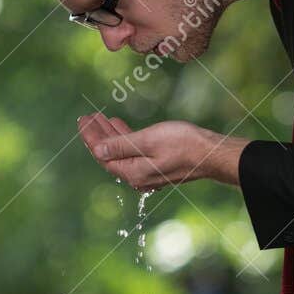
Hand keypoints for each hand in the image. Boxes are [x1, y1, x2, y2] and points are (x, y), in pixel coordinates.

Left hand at [77, 112, 249, 189]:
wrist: (211, 154)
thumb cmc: (183, 144)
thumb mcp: (147, 140)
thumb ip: (120, 146)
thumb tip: (98, 151)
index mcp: (132, 172)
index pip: (102, 154)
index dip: (90, 136)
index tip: (82, 119)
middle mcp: (137, 177)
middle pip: (109, 155)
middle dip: (97, 134)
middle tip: (88, 116)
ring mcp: (148, 173)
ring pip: (121, 153)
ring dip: (111, 135)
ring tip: (101, 119)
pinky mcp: (157, 167)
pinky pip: (133, 153)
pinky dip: (125, 139)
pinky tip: (121, 127)